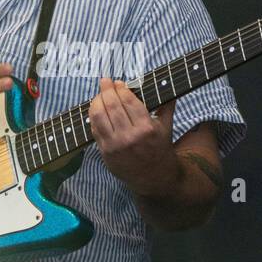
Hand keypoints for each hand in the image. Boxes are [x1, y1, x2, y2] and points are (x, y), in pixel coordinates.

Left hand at [86, 77, 179, 196]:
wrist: (155, 179)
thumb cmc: (161, 150)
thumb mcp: (167, 128)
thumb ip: (166, 106)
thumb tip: (167, 85)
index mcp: (147, 128)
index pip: (128, 100)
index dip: (120, 88)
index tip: (118, 82)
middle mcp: (130, 136)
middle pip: (112, 105)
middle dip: (106, 90)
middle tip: (105, 81)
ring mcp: (116, 146)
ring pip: (99, 116)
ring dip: (96, 101)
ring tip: (98, 95)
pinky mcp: (106, 154)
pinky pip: (95, 130)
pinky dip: (93, 118)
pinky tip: (96, 111)